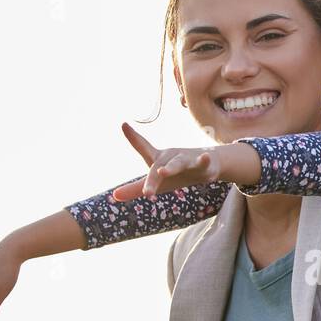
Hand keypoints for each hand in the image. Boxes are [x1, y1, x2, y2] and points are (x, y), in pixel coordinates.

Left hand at [111, 124, 259, 200]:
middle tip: (145, 191)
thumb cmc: (176, 174)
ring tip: (163, 172)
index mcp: (158, 160)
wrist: (206, 165)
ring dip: (171, 167)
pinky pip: (203, 163)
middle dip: (152, 179)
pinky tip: (205, 157)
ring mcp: (187, 160)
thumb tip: (114, 196)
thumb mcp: (156, 182)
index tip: (123, 124)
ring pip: (178, 163)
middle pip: (159, 166)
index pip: (144, 149)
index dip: (134, 138)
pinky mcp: (203, 166)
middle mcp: (170, 157)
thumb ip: (135, 188)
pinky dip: (204, 160)